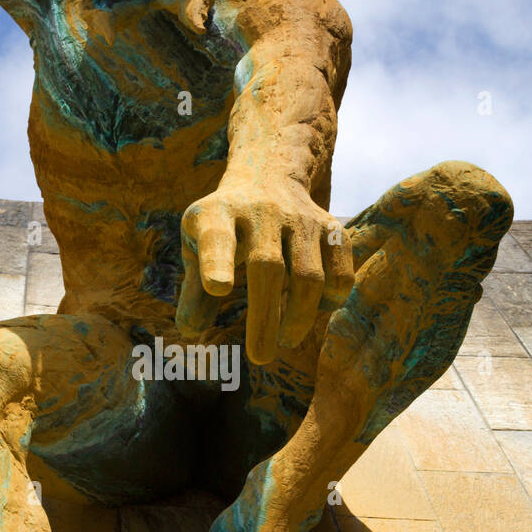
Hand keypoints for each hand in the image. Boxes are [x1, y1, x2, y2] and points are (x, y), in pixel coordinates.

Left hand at [176, 178, 353, 363]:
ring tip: (284, 342)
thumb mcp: (197, 245)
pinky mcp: (331, 228)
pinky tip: (315, 312)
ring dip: (298, 317)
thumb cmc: (224, 225)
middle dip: (264, 316)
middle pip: (267, 266)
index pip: (217, 237)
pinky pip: (340, 272)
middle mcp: (261, 212)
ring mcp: (301, 219)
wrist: (267, 174)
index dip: (216, 263)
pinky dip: (331, 301)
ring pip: (308, 275)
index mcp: (218, 215)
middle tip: (259, 357)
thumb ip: (193, 289)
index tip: (217, 289)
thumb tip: (191, 332)